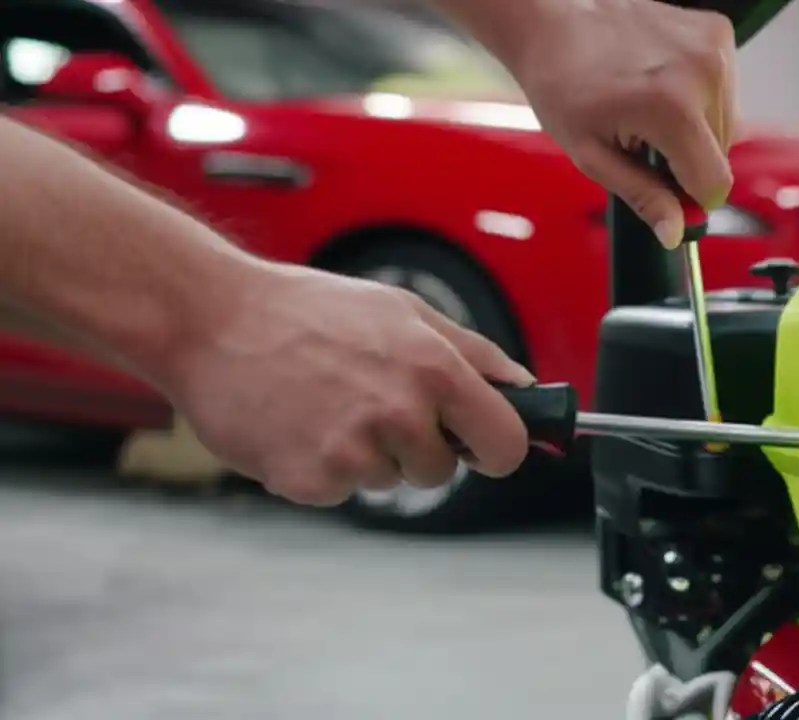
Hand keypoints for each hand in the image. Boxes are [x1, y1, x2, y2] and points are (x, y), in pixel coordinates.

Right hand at [159, 265, 534, 506]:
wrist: (212, 320)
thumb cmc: (310, 311)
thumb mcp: (403, 311)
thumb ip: (473, 353)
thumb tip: (524, 388)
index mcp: (435, 370)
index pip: (505, 444)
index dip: (495, 449)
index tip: (480, 446)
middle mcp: (401, 414)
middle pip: (442, 472)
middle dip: (418, 448)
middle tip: (371, 402)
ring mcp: (354, 452)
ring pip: (389, 481)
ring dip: (366, 455)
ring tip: (327, 403)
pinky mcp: (310, 481)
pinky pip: (341, 490)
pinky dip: (323, 467)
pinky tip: (299, 423)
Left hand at [509, 0, 737, 248]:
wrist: (553, 18)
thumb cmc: (562, 83)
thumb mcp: (592, 155)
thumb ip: (642, 196)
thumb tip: (675, 233)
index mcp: (673, 108)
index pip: (714, 183)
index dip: (690, 199)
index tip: (664, 191)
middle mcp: (703, 73)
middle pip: (722, 154)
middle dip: (688, 160)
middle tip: (642, 141)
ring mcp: (714, 47)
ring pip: (727, 123)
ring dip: (696, 130)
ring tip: (648, 110)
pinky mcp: (717, 31)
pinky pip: (724, 90)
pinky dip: (699, 97)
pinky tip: (661, 85)